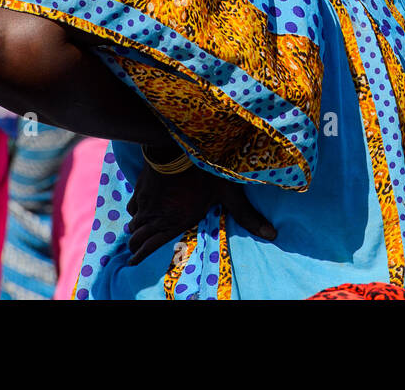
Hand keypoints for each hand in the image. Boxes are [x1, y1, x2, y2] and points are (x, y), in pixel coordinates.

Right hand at [125, 156, 275, 264]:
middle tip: (136, 250)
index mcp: (175, 220)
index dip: (140, 255)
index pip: (149, 245)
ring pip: (133, 221)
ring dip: (136, 227)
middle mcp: (155, 214)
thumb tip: (273, 235)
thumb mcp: (229, 192)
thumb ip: (247, 215)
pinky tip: (139, 208)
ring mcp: (145, 199)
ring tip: (137, 232)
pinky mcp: (140, 185)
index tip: (133, 262)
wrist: (175, 142)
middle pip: (136, 236)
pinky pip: (132, 204)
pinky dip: (135, 209)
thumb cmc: (204, 168)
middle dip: (136, 244)